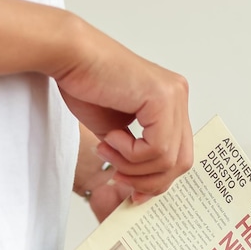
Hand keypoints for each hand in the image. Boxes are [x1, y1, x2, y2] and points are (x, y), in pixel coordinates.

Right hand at [53, 24, 192, 203]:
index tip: (134, 193)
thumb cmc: (85, 87)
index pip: (179, 155)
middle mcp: (178, 96)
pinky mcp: (163, 97)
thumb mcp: (118, 135)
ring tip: (108, 149)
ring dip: (133, 166)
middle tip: (118, 175)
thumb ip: (138, 156)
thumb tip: (146, 191)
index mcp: (170, 103)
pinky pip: (157, 149)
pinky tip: (112, 136)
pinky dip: (130, 153)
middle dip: (148, 180)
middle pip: (181, 162)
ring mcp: (174, 95)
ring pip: (168, 160)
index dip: (158, 181)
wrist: (69, 57)